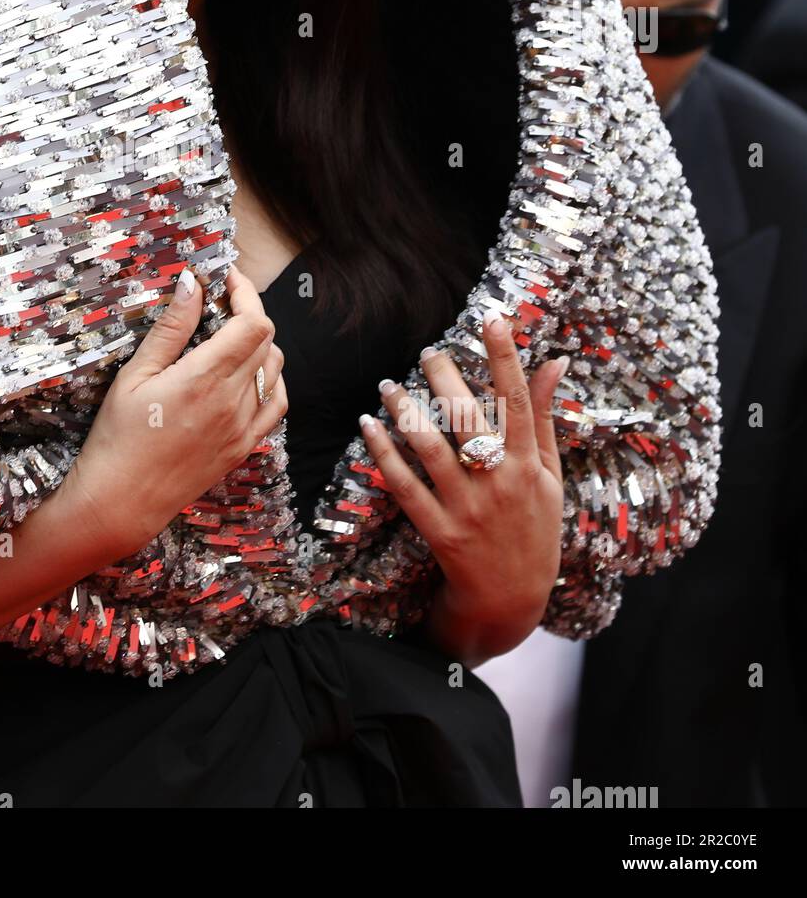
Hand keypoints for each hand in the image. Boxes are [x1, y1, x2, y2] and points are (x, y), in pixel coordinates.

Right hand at [67, 263, 288, 558]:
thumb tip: (192, 283)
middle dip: (248, 312)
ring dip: (259, 345)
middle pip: (267, 340)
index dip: (246, 292)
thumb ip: (170, 328)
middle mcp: (233, 402)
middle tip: (219, 304)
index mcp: (205, 379)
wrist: (122, 501)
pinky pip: (276, 404)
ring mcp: (244, 428)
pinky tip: (246, 374)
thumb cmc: (117, 438)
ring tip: (227, 337)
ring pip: (275, 369)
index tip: (227, 278)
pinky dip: (270, 380)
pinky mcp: (244, 447)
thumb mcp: (135, 375)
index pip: (253, 322)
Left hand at [358, 312, 566, 660]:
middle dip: (445, 378)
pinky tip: (367, 426)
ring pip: (432, 448)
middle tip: (427, 352)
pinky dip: (384, 453)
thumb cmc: (534, 529)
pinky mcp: (439, 531)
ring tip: (387, 386)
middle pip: (470, 418)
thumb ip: (545, 419)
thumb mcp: (550, 475)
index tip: (492, 320)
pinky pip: (405, 485)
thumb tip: (554, 362)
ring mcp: (469, 508)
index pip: (519, 401)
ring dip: (405, 412)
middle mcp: (500, 483)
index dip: (505, 359)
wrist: (512, 601)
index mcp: (530, 465)